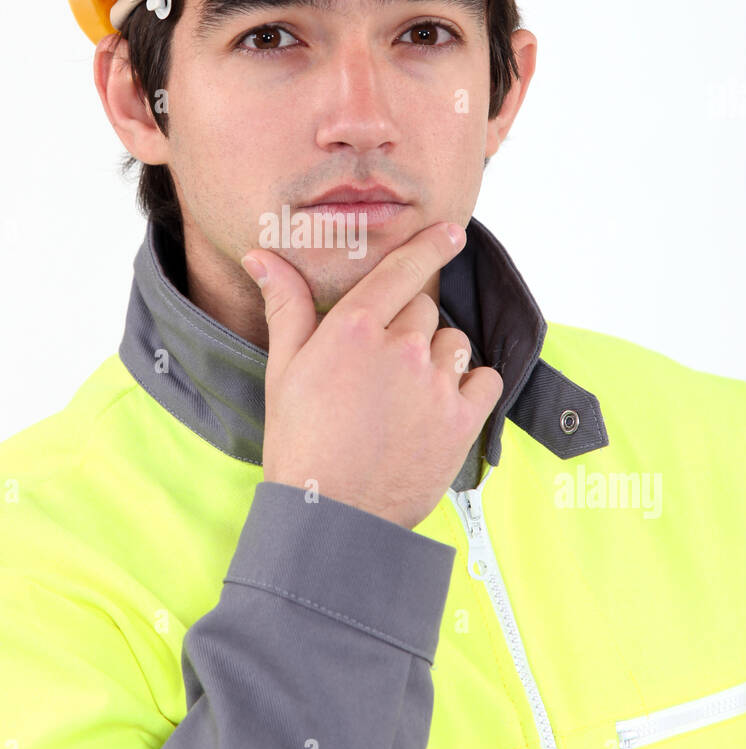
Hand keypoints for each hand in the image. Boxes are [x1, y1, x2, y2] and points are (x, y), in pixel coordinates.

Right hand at [240, 222, 503, 529]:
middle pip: (424, 310)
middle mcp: (401, 348)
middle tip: (381, 372)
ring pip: (454, 343)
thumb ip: (287, 306)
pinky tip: (438, 409)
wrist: (331, 517)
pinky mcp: (462, 420)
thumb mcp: (284, 370)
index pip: (402, 270)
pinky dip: (469, 388)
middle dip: (408, 330)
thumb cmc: (300, 443)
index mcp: (354, 329)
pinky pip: (484, 379)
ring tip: (406, 397)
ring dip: (438, 360)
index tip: (450, 231)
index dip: (429, 245)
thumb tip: (262, 255)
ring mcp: (435, 384)